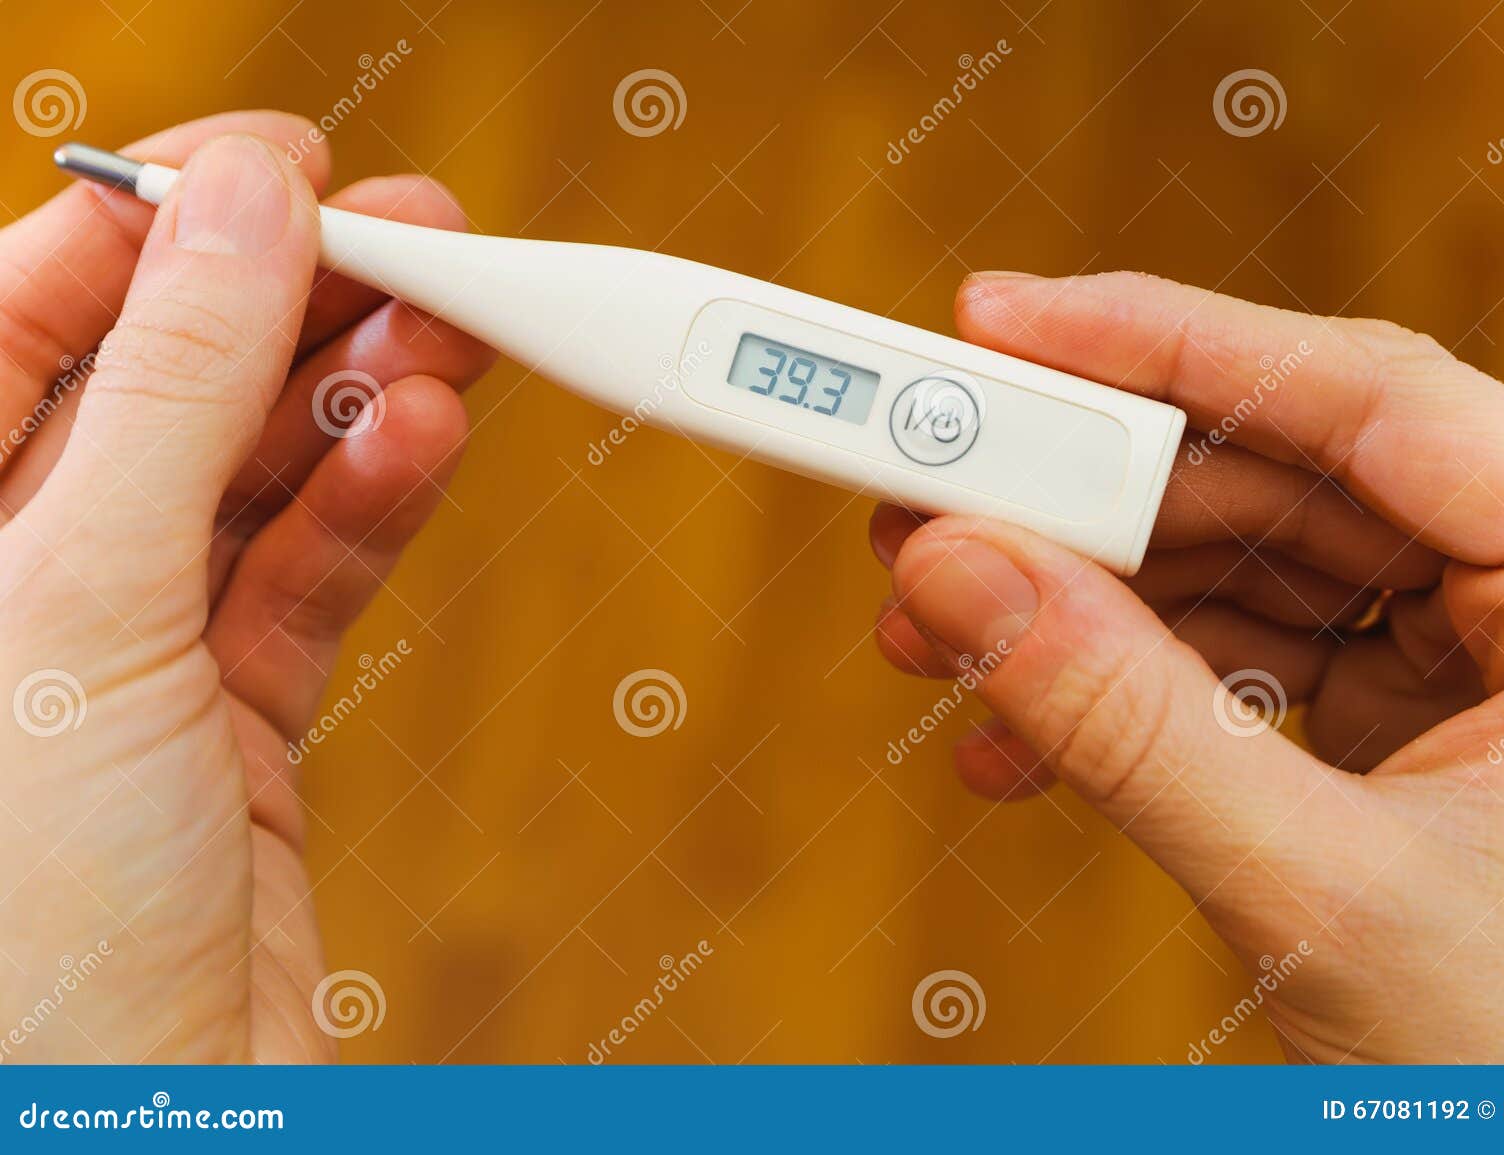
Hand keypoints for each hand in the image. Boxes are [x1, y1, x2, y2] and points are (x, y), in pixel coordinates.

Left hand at [0, 112, 493, 1061]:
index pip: (18, 320)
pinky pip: (306, 578)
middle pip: (156, 389)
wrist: (147, 1129)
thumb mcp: (77, 613)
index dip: (149, 227)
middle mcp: (12, 586)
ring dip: (352, 402)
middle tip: (415, 237)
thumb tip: (235, 214)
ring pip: (249, 480)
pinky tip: (421, 446)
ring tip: (449, 335)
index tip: (278, 167)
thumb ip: (165, 398)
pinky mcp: (230, 723)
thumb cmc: (24, 928)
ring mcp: (125, 656)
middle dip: (286, 305)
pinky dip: (371, 509)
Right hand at [872, 270, 1503, 1062]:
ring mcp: (1467, 673)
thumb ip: (1130, 726)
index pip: (1376, 399)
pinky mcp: (1399, 739)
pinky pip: (1238, 667)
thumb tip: (958, 572)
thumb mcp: (1326, 891)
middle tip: (931, 491)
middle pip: (1283, 477)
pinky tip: (1015, 733)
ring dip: (1078, 601)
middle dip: (1087, 498)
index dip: (1170, 344)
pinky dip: (1120, 693)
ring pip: (1243, 571)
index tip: (999, 323)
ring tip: (941, 625)